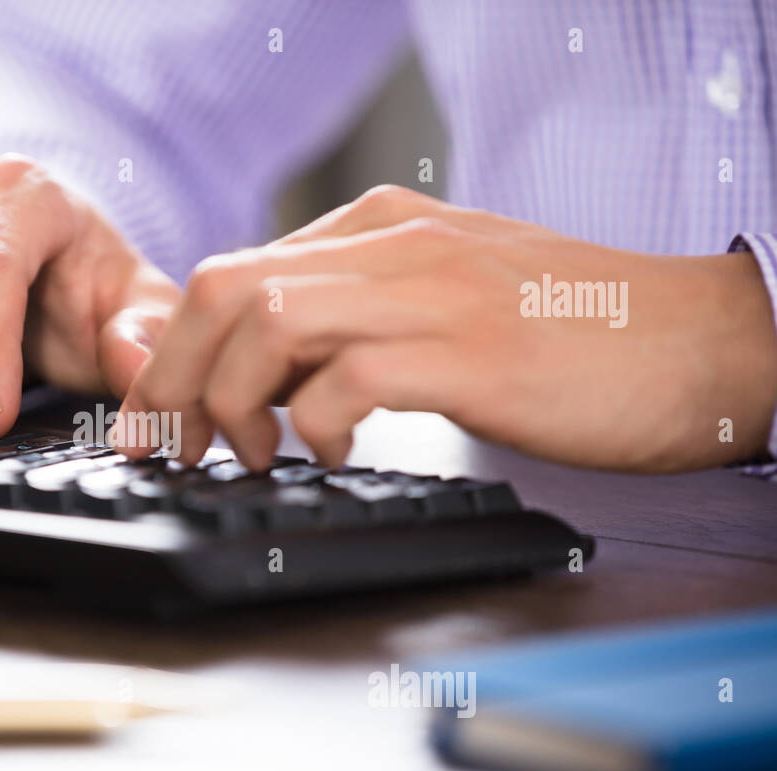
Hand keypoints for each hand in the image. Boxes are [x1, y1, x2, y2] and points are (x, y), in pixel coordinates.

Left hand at [115, 185, 776, 471]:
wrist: (698, 342)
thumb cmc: (568, 337)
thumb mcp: (437, 311)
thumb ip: (347, 327)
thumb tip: (257, 379)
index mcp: (378, 233)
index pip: (230, 273)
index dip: (172, 350)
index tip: (155, 414)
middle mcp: (391, 248)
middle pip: (222, 289)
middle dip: (172, 374)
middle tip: (170, 444)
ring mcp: (428, 293)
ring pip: (265, 323)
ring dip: (231, 401)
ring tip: (250, 454)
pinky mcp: (468, 350)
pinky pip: (349, 378)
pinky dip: (317, 425)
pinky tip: (332, 454)